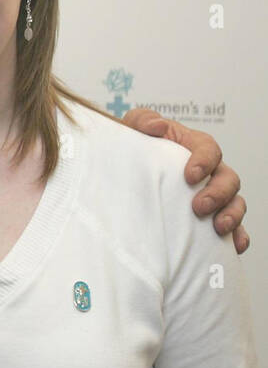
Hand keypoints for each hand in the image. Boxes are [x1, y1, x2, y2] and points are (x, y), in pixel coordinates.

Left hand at [122, 108, 247, 253]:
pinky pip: (234, 227)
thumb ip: (143, 121)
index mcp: (193, 146)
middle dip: (218, 193)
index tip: (190, 175)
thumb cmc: (137, 146)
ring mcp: (214, 194)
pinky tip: (233, 247)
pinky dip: (238, 236)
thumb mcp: (134, 129)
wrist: (129, 170)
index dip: (204, 161)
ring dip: (232, 215)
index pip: (209, 149)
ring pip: (235, 203)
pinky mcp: (212, 216)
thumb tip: (157, 125)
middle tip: (199, 207)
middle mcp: (210, 171)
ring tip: (218, 228)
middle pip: (228, 179)